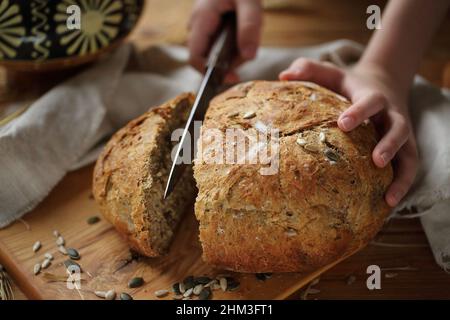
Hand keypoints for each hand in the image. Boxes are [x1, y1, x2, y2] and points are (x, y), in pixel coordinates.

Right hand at [188, 0, 261, 80]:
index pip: (196, 58)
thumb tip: (249, 57)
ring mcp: (201, 26)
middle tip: (250, 49)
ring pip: (213, 53)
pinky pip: (217, 45)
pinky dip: (233, 45)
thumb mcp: (250, 2)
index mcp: (202, 20)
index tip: (233, 77)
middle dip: (229, 61)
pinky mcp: (209, 27)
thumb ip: (249, 28)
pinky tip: (243, 33)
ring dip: (234, 52)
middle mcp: (196, 25)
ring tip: (249, 34)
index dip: (210, 73)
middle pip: (206, 58)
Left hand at [279, 58, 417, 206]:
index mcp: (372, 96)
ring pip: (409, 153)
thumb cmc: (347, 84)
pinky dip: (402, 185)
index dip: (359, 111)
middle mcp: (391, 115)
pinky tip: (387, 204)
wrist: (383, 84)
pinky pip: (408, 168)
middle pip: (398, 128)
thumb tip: (283, 76)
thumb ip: (309, 70)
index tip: (343, 124)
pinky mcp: (404, 149)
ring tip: (387, 197)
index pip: (370, 101)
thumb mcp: (330, 73)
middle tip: (375, 160)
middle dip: (388, 143)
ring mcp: (400, 133)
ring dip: (401, 175)